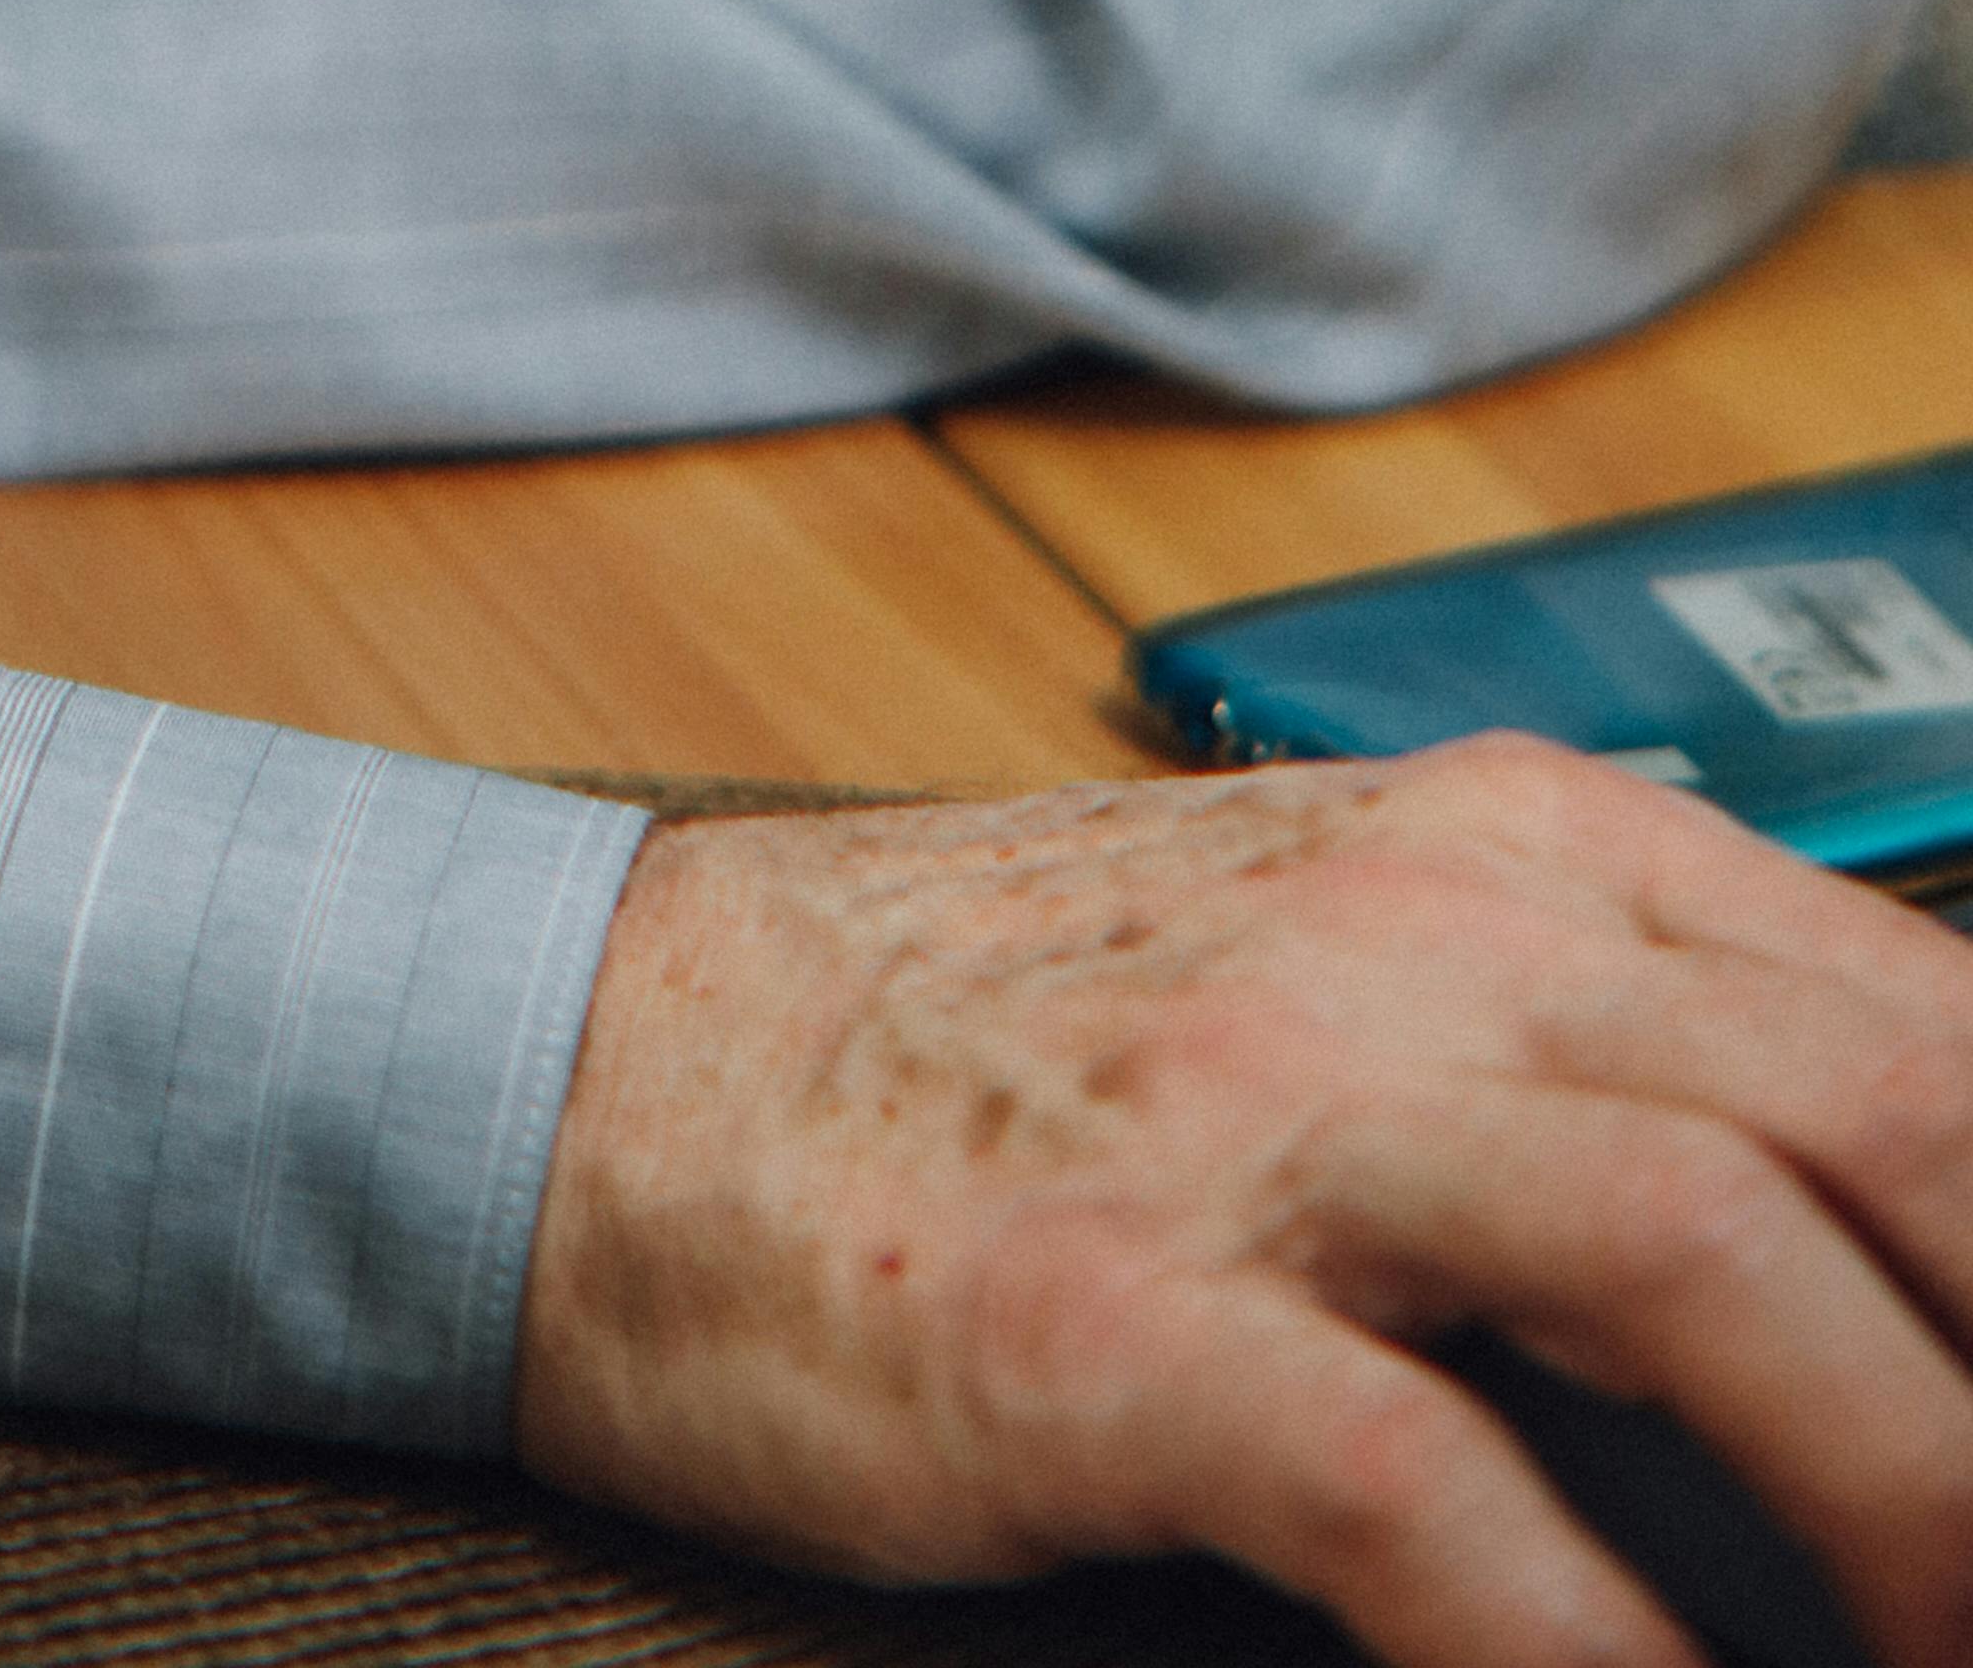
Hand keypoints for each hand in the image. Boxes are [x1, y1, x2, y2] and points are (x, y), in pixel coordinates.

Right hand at [516, 740, 1972, 1667]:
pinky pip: (1430, 1489)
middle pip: (1883, 1120)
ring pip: (1708, 1262)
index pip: (1931, 1020)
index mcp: (1508, 850)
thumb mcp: (1346, 965)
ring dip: (1905, 1501)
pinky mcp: (1111, 1318)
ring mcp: (1260, 1118)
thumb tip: (1905, 1257)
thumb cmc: (984, 1049)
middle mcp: (1420, 938)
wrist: (599, 1059)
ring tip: (1942, 1659)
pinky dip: (1597, 1653)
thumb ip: (1612, 1046)